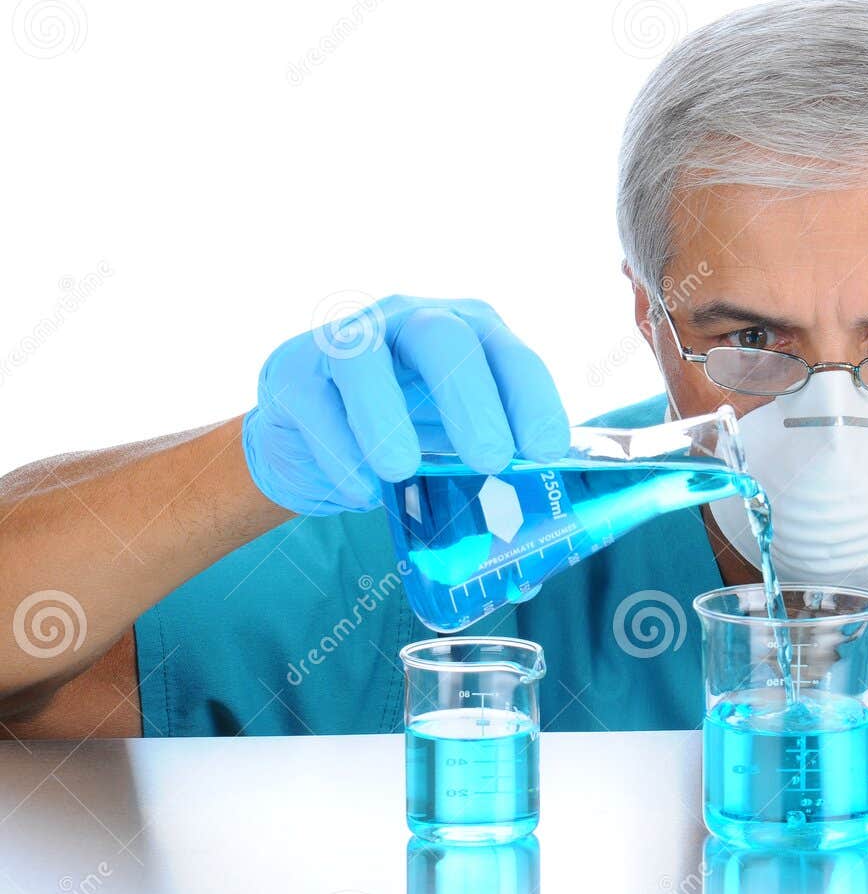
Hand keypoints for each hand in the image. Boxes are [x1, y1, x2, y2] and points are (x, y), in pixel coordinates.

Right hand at [242, 295, 568, 514]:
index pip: (510, 354)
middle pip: (441, 337)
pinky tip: (361, 491)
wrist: (313, 434)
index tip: (546, 450)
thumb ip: (492, 486)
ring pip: (361, 356)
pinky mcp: (294, 372)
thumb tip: (526, 570)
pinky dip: (337, 449)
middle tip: (491, 458)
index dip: (532, 398)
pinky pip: (313, 402)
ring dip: (385, 415)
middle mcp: (411, 322)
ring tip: (402, 470)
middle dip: (471, 398)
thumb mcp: (455, 450)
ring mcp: (348, 339)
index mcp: (470, 336)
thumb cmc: (407, 432)